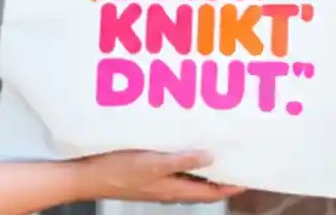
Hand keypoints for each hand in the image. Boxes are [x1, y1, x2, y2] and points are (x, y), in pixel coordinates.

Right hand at [74, 149, 243, 203]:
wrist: (84, 176)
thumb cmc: (115, 171)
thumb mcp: (152, 164)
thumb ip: (182, 161)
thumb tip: (211, 158)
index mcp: (173, 190)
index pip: (211, 193)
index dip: (232, 186)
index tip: (251, 177)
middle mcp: (168, 188)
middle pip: (204, 185)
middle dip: (222, 174)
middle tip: (239, 158)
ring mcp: (157, 181)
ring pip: (189, 175)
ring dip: (205, 165)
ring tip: (220, 147)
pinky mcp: (147, 172)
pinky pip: (173, 166)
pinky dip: (185, 157)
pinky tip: (186, 142)